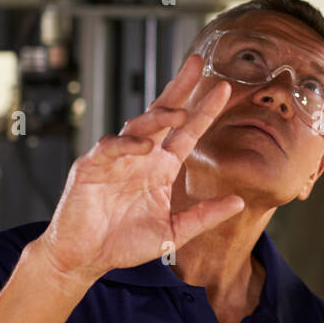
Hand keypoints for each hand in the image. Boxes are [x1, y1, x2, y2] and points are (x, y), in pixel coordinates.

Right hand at [35, 54, 245, 285]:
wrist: (85, 259)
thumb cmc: (125, 244)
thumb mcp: (173, 233)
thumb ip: (204, 216)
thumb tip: (239, 203)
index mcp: (162, 167)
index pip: (188, 132)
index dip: (205, 111)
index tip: (225, 90)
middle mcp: (142, 156)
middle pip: (163, 113)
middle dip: (180, 88)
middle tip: (197, 64)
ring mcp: (116, 158)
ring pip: (139, 126)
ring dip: (158, 117)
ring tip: (178, 113)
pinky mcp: (91, 167)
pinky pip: (110, 147)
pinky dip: (127, 145)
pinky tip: (144, 146)